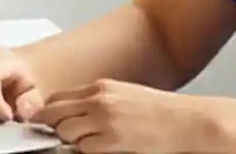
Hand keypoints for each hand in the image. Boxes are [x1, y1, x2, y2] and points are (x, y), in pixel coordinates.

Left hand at [30, 79, 218, 153]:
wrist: (186, 123)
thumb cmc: (162, 112)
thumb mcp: (126, 95)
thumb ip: (100, 100)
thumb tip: (77, 112)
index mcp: (102, 87)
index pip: (57, 97)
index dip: (50, 112)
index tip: (49, 121)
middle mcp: (99, 101)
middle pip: (53, 114)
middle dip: (53, 125)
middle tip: (61, 135)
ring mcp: (103, 122)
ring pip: (65, 133)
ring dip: (71, 140)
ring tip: (89, 142)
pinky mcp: (110, 144)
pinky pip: (83, 150)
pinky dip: (86, 151)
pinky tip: (101, 148)